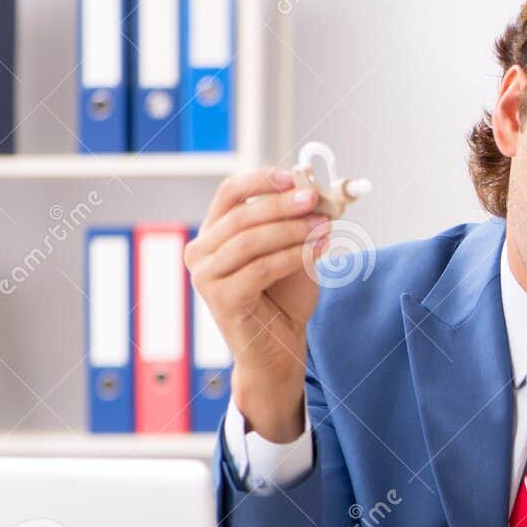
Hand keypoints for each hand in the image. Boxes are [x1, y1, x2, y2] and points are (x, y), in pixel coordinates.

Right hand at [184, 166, 332, 442]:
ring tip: (326, 226)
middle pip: (242, 215)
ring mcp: (205, 276)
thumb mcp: (294, 253)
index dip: (261, 180)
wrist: (279, 351)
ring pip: (251, 240)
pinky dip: (294, 255)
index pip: (229, 193)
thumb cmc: (284, 300)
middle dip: (283, 204)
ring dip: (293, 229)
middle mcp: (200, 252)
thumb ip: (298, 224)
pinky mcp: (221, 298)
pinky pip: (261, 267)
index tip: (295, 176)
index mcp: (213, 235)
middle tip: (317, 199)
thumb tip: (316, 188)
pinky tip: (321, 248)